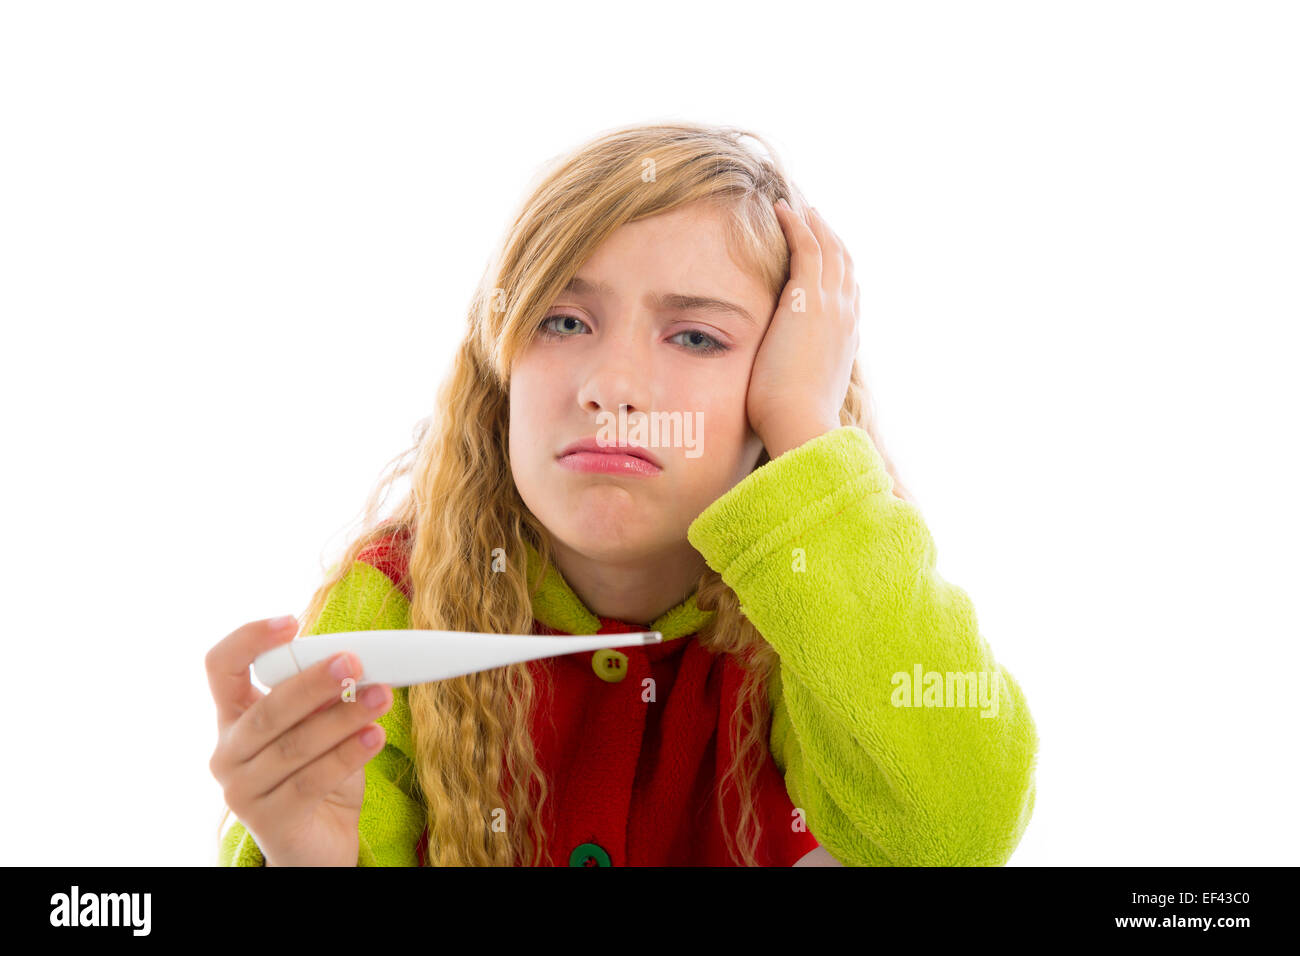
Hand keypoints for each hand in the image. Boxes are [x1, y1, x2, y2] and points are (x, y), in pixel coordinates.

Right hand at [207, 616, 392, 865]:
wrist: (319, 844)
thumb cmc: (319, 773)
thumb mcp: (320, 725)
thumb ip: (326, 697)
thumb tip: (356, 662)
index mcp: (234, 717)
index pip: (221, 668)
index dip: (249, 640)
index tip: (290, 623)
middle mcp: (227, 753)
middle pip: (268, 709)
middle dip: (314, 682)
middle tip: (354, 663)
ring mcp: (242, 791)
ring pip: (295, 746)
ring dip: (344, 717)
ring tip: (382, 697)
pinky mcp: (269, 823)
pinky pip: (312, 781)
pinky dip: (348, 755)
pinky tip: (375, 736)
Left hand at [747, 198, 860, 457]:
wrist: (801, 425)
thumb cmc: (793, 423)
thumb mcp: (802, 397)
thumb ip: (798, 383)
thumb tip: (781, 391)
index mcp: (845, 341)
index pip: (847, 295)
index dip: (838, 270)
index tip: (825, 255)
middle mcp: (845, 318)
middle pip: (844, 265)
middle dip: (830, 238)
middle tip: (814, 217)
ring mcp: (829, 307)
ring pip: (828, 250)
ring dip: (814, 224)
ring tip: (797, 207)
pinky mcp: (807, 299)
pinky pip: (806, 248)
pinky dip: (797, 225)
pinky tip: (782, 209)